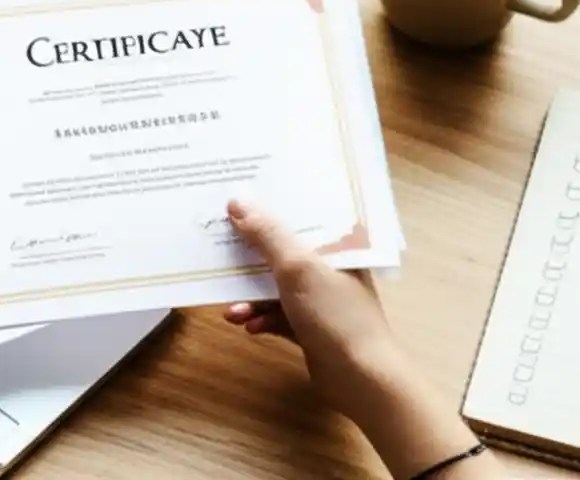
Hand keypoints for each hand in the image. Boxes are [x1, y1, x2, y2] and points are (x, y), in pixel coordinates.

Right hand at [222, 200, 505, 478]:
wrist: (360, 379)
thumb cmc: (334, 315)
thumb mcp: (297, 268)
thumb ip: (267, 235)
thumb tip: (237, 202)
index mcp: (338, 245)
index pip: (302, 215)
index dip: (269, 208)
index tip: (235, 201)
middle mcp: (331, 268)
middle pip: (283, 252)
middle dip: (250, 257)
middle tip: (218, 253)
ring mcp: (321, 300)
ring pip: (276, 287)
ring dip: (251, 297)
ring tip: (233, 311)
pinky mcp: (311, 328)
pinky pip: (277, 315)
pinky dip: (261, 318)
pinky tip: (248, 326)